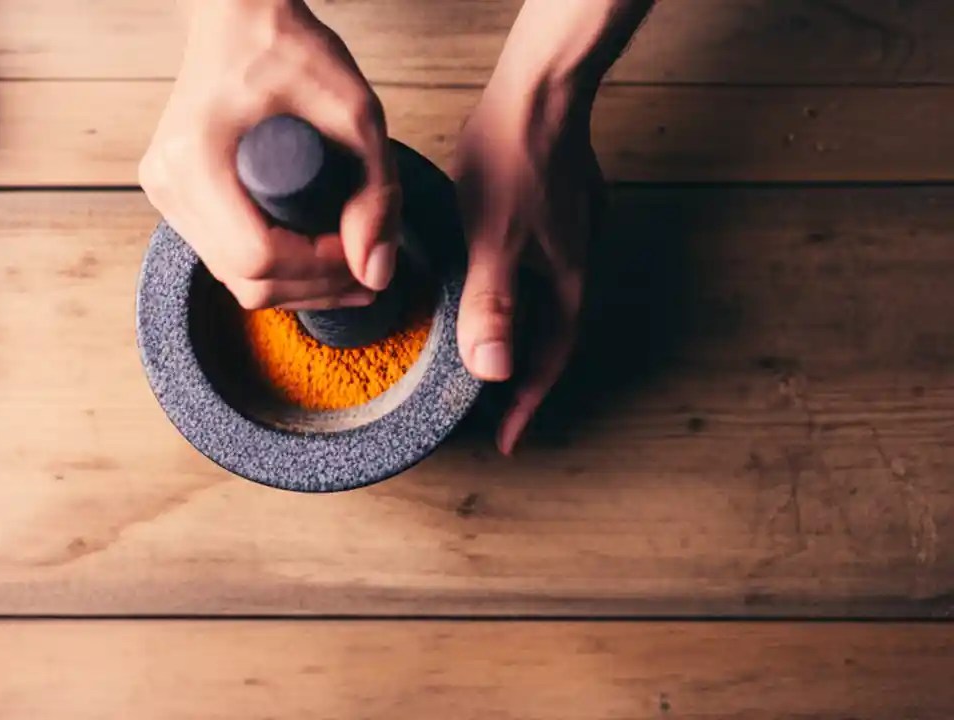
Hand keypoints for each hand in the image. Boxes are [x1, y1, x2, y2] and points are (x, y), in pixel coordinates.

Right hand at [140, 0, 399, 310]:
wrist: (238, 18)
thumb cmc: (289, 49)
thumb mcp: (354, 111)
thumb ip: (375, 192)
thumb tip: (376, 273)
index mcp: (197, 157)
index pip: (258, 256)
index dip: (318, 268)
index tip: (359, 247)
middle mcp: (167, 182)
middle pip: (245, 280)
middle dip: (314, 287)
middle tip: (366, 272)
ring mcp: (163, 193)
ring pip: (234, 279)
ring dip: (295, 286)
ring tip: (349, 267)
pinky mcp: (173, 197)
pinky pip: (224, 258)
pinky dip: (272, 270)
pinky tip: (313, 257)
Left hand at [453, 82, 603, 454]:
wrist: (542, 90)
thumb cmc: (517, 157)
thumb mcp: (495, 236)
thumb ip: (494, 303)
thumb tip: (493, 370)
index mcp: (566, 281)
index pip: (547, 361)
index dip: (525, 405)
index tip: (506, 441)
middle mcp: (575, 265)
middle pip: (551, 339)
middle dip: (523, 380)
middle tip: (494, 412)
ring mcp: (569, 238)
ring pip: (545, 306)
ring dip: (521, 338)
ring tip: (489, 360)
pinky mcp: (556, 213)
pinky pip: (537, 274)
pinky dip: (515, 298)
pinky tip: (490, 289)